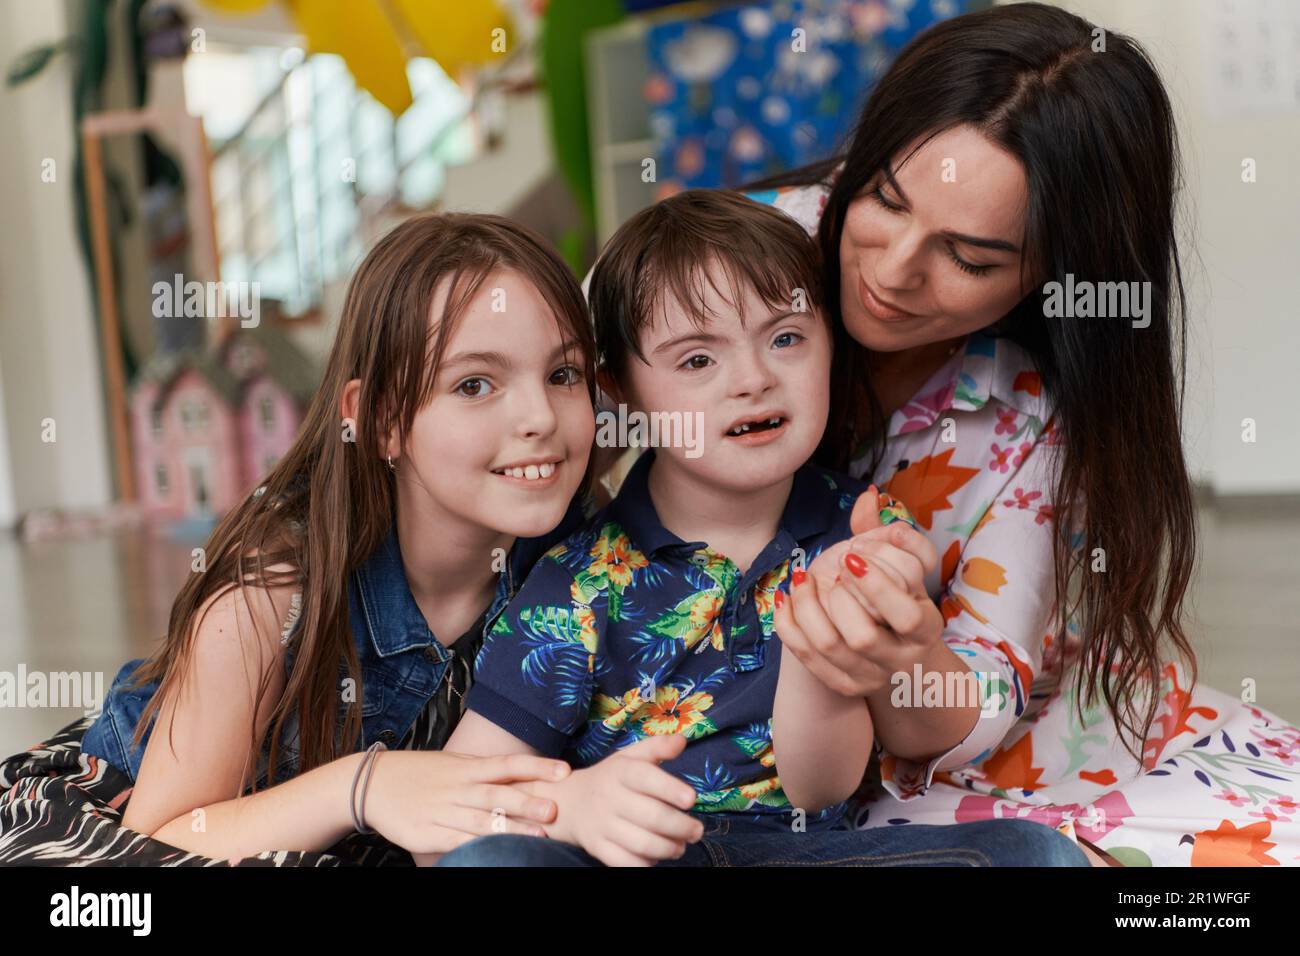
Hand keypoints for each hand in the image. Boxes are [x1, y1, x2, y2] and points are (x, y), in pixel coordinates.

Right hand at [363, 750, 572, 856]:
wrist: (373, 784)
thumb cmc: (420, 772)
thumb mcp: (453, 762)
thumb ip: (485, 769)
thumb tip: (523, 771)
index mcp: (468, 767)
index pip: (508, 763)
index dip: (537, 766)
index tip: (564, 769)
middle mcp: (459, 787)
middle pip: (498, 793)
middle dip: (527, 800)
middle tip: (555, 807)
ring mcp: (443, 810)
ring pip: (482, 820)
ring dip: (511, 828)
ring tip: (539, 835)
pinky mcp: (428, 833)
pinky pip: (456, 841)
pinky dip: (476, 846)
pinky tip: (495, 852)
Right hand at [546, 734, 703, 866]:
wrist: (570, 801)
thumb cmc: (611, 778)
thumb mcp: (630, 756)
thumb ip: (658, 746)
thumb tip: (682, 740)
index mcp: (621, 771)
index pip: (646, 777)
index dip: (670, 788)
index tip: (691, 799)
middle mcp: (609, 797)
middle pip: (651, 817)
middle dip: (681, 827)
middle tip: (697, 831)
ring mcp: (601, 824)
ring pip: (642, 844)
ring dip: (669, 848)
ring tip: (680, 846)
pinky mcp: (597, 847)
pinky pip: (625, 863)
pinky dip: (645, 864)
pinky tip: (655, 857)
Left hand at [775, 486, 942, 696]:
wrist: (893, 657)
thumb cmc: (894, 600)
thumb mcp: (898, 569)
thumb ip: (882, 534)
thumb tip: (868, 496)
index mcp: (925, 626)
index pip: (907, 614)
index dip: (878, 585)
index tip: (851, 556)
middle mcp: (901, 657)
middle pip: (864, 637)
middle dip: (839, 599)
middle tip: (831, 569)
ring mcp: (872, 675)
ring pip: (831, 645)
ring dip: (808, 607)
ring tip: (802, 578)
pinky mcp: (844, 684)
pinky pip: (807, 657)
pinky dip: (789, 624)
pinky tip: (785, 598)